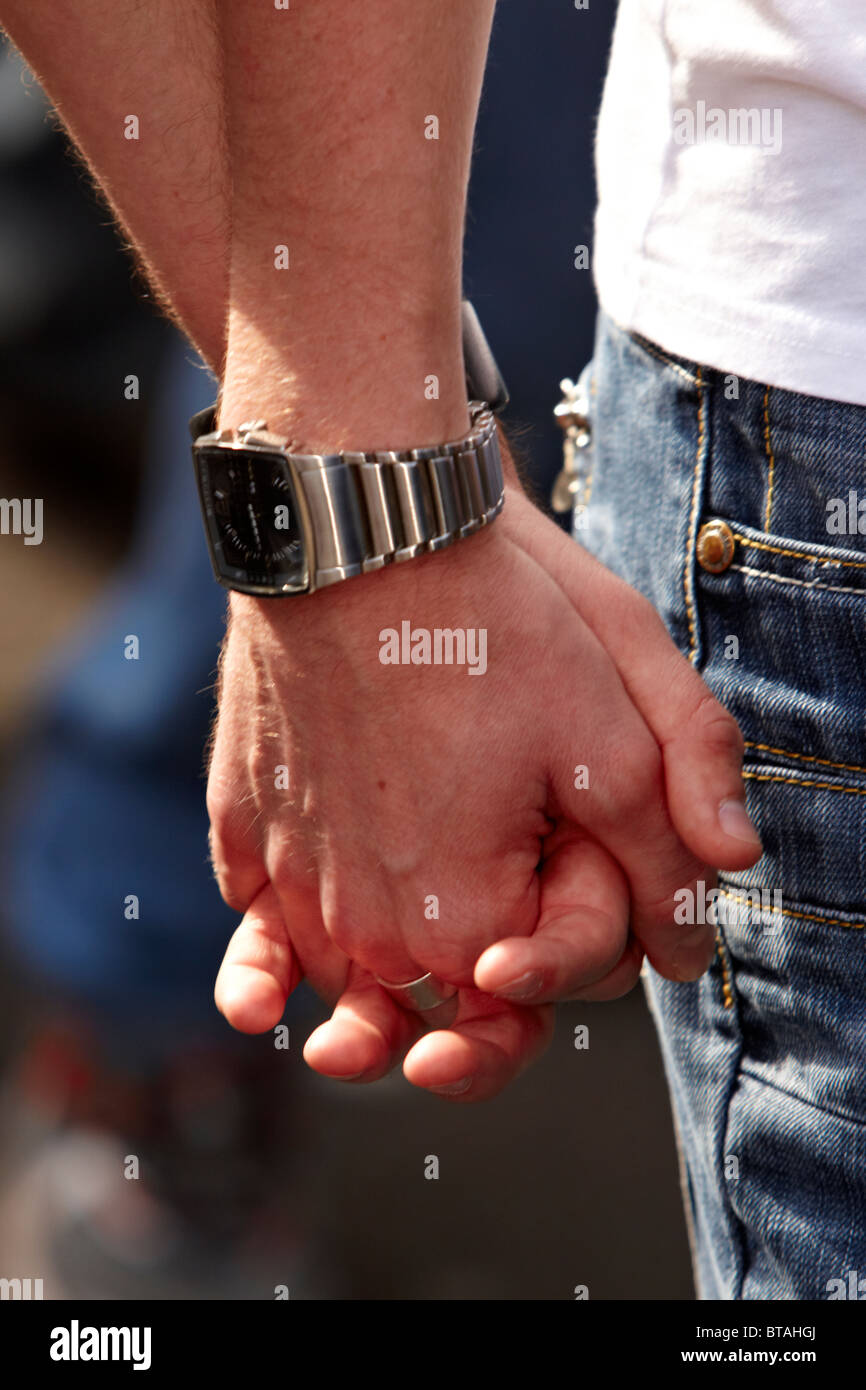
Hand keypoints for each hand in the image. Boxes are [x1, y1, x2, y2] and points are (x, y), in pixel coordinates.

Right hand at [207, 484, 760, 1052]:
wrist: (361, 536)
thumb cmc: (488, 628)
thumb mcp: (615, 735)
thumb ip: (665, 858)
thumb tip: (691, 951)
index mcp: (462, 926)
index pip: (530, 993)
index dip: (569, 932)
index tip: (571, 846)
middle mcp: (361, 928)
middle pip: (437, 990)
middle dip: (480, 952)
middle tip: (504, 864)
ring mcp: (289, 877)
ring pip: (352, 961)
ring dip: (389, 945)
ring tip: (419, 867)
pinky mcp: (241, 822)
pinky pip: (268, 906)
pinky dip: (293, 912)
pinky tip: (323, 876)